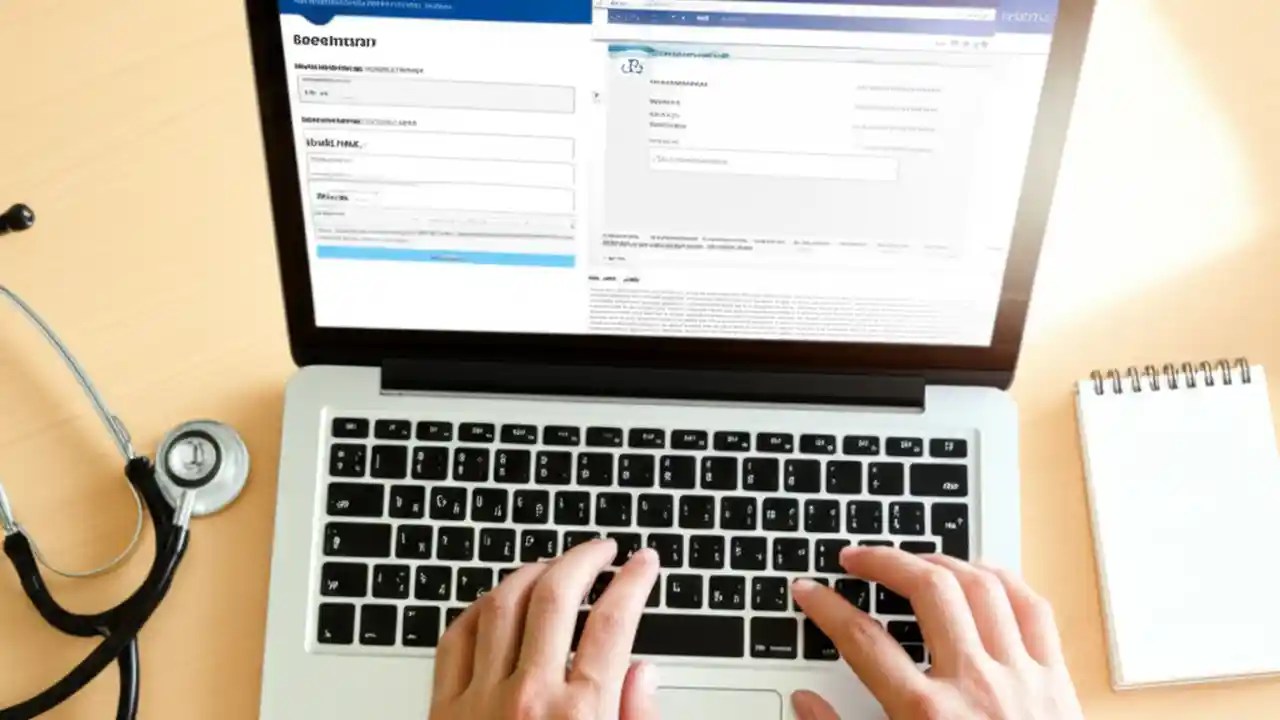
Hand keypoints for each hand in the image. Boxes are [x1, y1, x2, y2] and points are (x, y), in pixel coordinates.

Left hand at [429, 539, 661, 719]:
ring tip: (552, 565)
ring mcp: (480, 702)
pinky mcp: (443, 712)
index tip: (642, 563)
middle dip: (584, 559)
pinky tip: (497, 601)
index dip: (633, 581)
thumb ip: (637, 719)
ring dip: (532, 574)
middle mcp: (529, 699)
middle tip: (601, 550)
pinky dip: (479, 609)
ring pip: (502, 605)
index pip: (613, 622)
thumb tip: (643, 674)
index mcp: (580, 716)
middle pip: (555, 597)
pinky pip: (456, 639)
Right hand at [791, 547, 1082, 719]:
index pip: (862, 639)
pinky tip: (980, 573)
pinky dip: (1003, 579)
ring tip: (912, 558)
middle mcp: (975, 686)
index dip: (826, 607)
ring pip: (981, 587)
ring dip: (941, 560)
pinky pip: (1032, 608)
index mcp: (927, 716)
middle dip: (885, 561)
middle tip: (856, 557)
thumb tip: (805, 704)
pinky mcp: (1056, 682)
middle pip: (927, 590)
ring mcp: (1021, 678)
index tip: (808, 590)